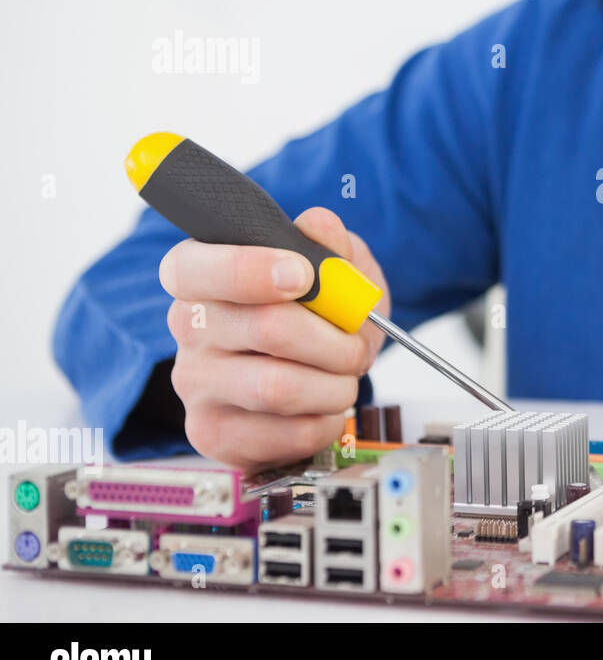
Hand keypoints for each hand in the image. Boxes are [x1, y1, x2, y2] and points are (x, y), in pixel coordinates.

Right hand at [159, 207, 388, 470]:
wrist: (320, 368)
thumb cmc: (320, 310)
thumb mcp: (335, 266)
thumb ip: (329, 244)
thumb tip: (319, 226)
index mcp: (200, 273)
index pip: (195, 268)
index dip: (251, 270)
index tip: (302, 275)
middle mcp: (188, 326)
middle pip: (266, 328)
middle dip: (334, 339)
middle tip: (356, 344)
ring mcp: (194, 384)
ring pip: (278, 388)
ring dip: (335, 384)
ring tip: (345, 377)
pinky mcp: (212, 433)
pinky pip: (284, 434)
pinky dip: (325, 421)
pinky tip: (325, 408)